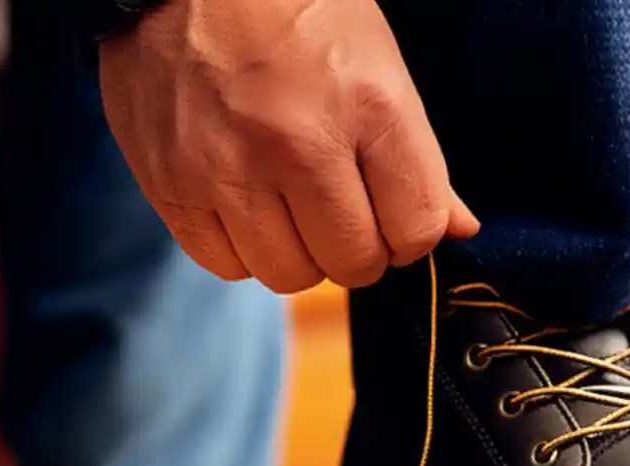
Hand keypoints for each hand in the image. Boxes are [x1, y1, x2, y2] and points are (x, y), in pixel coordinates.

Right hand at [99, 0, 478, 292]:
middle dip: (356, 248)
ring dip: (297, 253)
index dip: (410, 233)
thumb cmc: (296, 13)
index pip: (415, 232)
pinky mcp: (170, 183)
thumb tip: (459, 230)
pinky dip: (240, 248)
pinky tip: (244, 203)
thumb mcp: (379, 67)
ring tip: (288, 203)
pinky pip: (223, 264)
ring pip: (287, 275)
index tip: (391, 212)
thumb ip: (420, 162)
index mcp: (368, 108)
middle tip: (339, 208)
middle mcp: (298, 143)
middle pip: (352, 264)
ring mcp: (227, 167)